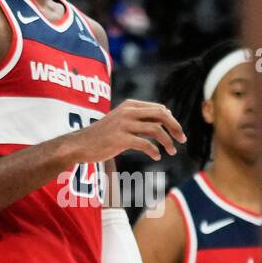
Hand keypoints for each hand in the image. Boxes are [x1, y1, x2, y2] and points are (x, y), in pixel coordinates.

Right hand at [71, 99, 186, 162]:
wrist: (79, 145)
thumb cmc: (101, 135)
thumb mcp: (120, 121)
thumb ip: (139, 118)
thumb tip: (164, 117)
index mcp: (129, 105)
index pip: (159, 109)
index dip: (172, 120)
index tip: (176, 132)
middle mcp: (127, 112)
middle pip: (162, 115)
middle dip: (175, 128)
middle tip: (182, 140)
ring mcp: (123, 125)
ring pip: (156, 130)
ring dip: (168, 142)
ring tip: (172, 151)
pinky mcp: (119, 139)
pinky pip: (145, 144)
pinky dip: (154, 151)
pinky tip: (156, 157)